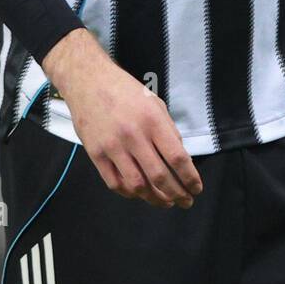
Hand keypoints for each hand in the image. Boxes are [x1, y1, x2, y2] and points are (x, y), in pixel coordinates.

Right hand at [41, 29, 202, 209]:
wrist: (88, 81)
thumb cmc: (125, 91)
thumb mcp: (155, 103)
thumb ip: (169, 130)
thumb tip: (181, 159)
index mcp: (152, 120)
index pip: (177, 158)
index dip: (190, 178)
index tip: (196, 188)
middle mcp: (133, 135)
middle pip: (160, 176)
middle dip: (177, 194)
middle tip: (186, 202)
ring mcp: (112, 147)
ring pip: (137, 185)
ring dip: (155, 199)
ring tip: (166, 202)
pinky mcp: (96, 154)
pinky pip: (115, 183)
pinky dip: (130, 194)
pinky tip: (141, 194)